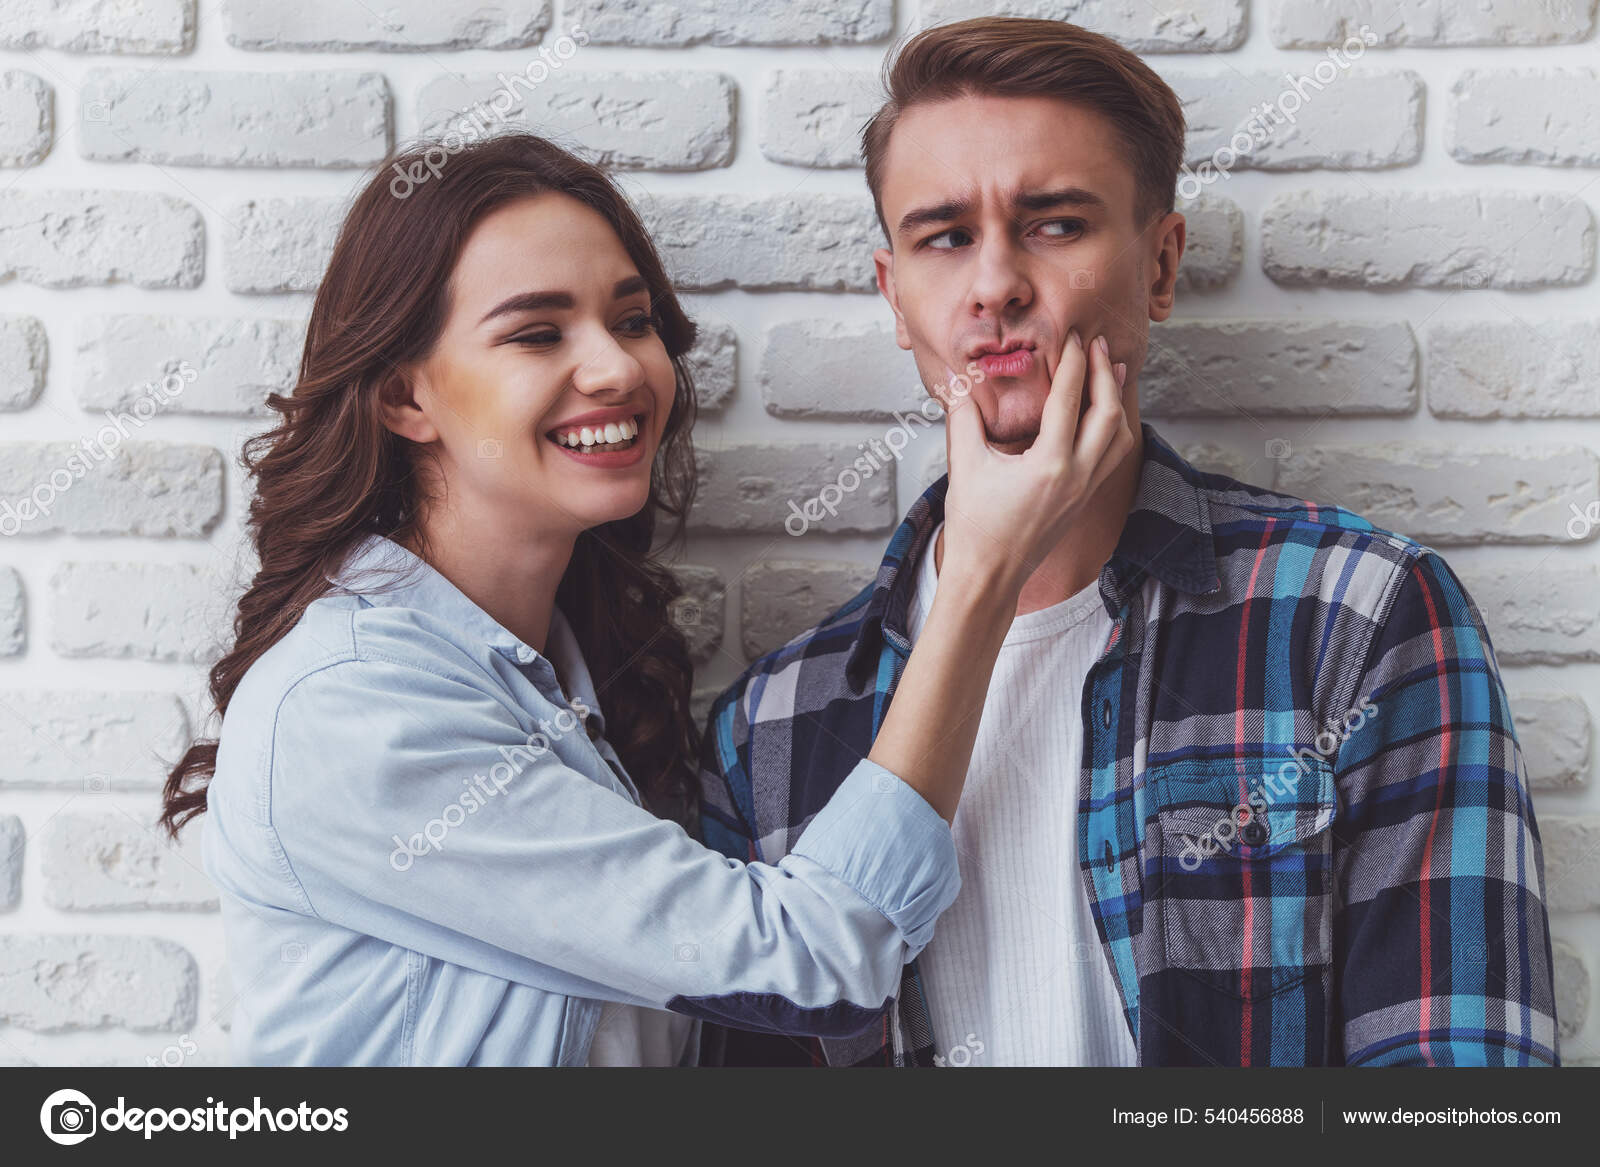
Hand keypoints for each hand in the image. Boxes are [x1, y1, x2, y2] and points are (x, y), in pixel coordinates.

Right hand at [936, 330, 1134, 594]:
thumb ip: (964, 419)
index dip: (1072, 363)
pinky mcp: (1084, 499)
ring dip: (1116, 399)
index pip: (1069, 400)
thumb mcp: (965, 465)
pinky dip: (1113, 427)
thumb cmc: (975, 526)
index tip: (1072, 337)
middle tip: (1095, 343)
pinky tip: (1105, 413)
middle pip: (1107, 412)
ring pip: (1119, 436)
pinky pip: (1112, 456)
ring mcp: (1085, 490)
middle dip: (1103, 373)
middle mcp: (1077, 476)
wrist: (988, 575)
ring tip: (1111, 370)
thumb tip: (960, 383)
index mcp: (1049, 465)